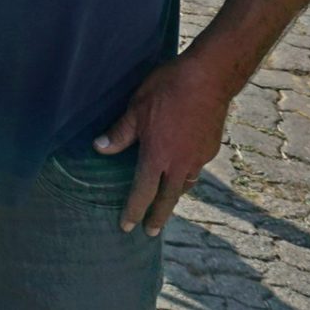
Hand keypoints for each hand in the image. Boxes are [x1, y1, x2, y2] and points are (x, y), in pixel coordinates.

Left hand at [95, 56, 230, 235]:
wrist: (208, 78)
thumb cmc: (168, 88)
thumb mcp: (137, 107)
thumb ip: (120, 132)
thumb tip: (99, 148)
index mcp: (157, 156)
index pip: (142, 192)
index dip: (133, 210)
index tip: (127, 226)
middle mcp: (179, 164)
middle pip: (167, 199)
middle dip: (157, 216)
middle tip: (150, 231)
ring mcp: (198, 158)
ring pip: (184, 185)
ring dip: (173, 196)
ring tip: (166, 203)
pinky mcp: (210, 148)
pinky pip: (196, 168)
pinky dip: (187, 174)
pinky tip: (184, 170)